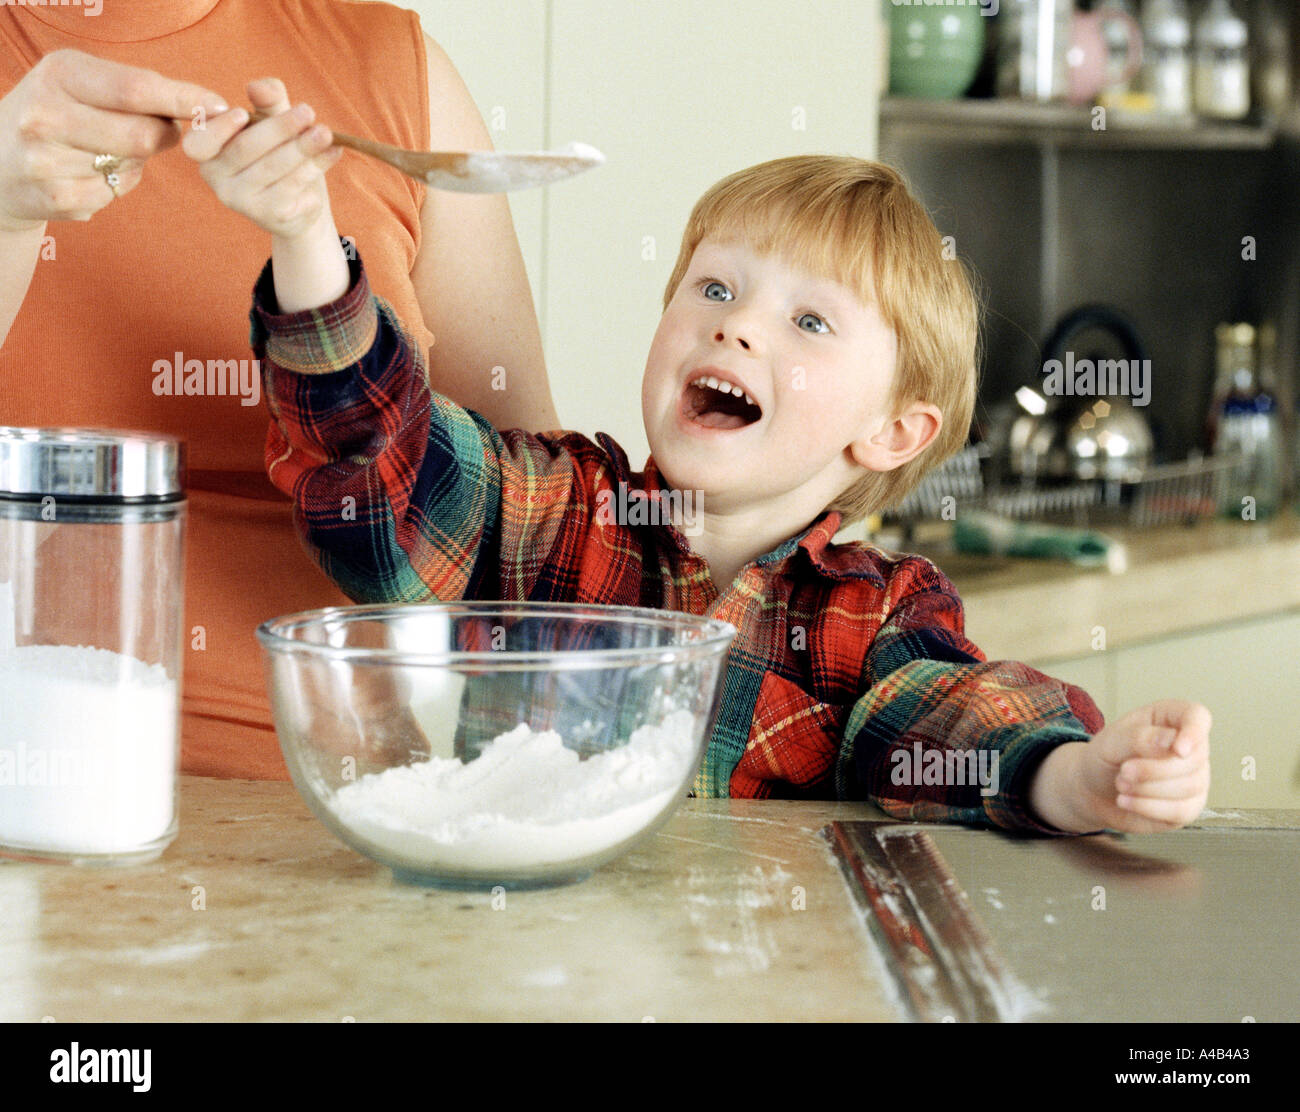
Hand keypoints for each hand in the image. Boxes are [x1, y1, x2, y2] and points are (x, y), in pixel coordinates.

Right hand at [0, 49, 226, 231]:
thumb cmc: (58, 113)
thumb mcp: (83, 84)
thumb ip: (138, 91)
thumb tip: (209, 110)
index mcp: (59, 74)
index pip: (136, 89)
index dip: (184, 100)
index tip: (220, 107)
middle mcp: (45, 114)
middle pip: (143, 135)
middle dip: (162, 136)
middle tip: (155, 132)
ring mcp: (45, 160)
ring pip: (132, 167)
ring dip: (134, 161)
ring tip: (104, 149)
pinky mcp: (55, 198)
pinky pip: (114, 194)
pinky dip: (114, 185)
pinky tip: (87, 173)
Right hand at [182, 78, 341, 238]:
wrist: (300, 205)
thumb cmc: (279, 154)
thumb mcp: (273, 123)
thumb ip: (267, 102)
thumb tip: (258, 88)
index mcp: (207, 152)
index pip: (199, 142)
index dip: (219, 128)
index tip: (243, 112)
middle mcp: (217, 179)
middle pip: (246, 149)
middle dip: (280, 128)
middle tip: (308, 111)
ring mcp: (243, 201)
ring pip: (274, 168)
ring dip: (304, 148)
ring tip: (327, 133)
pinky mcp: (270, 216)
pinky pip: (294, 187)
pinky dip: (316, 167)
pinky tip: (333, 154)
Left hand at [1033, 700, 1211, 833]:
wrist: (1094, 791)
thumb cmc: (1106, 757)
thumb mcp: (1111, 742)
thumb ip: (1139, 737)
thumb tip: (1171, 741)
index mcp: (1170, 719)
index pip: (1197, 716)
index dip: (1194, 731)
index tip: (1178, 749)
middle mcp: (1189, 748)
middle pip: (1195, 758)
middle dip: (1154, 769)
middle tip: (1124, 771)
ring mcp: (1194, 778)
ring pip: (1190, 786)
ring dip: (1148, 788)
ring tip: (1121, 784)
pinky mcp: (1189, 806)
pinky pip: (1182, 810)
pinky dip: (1149, 807)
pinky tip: (1127, 801)